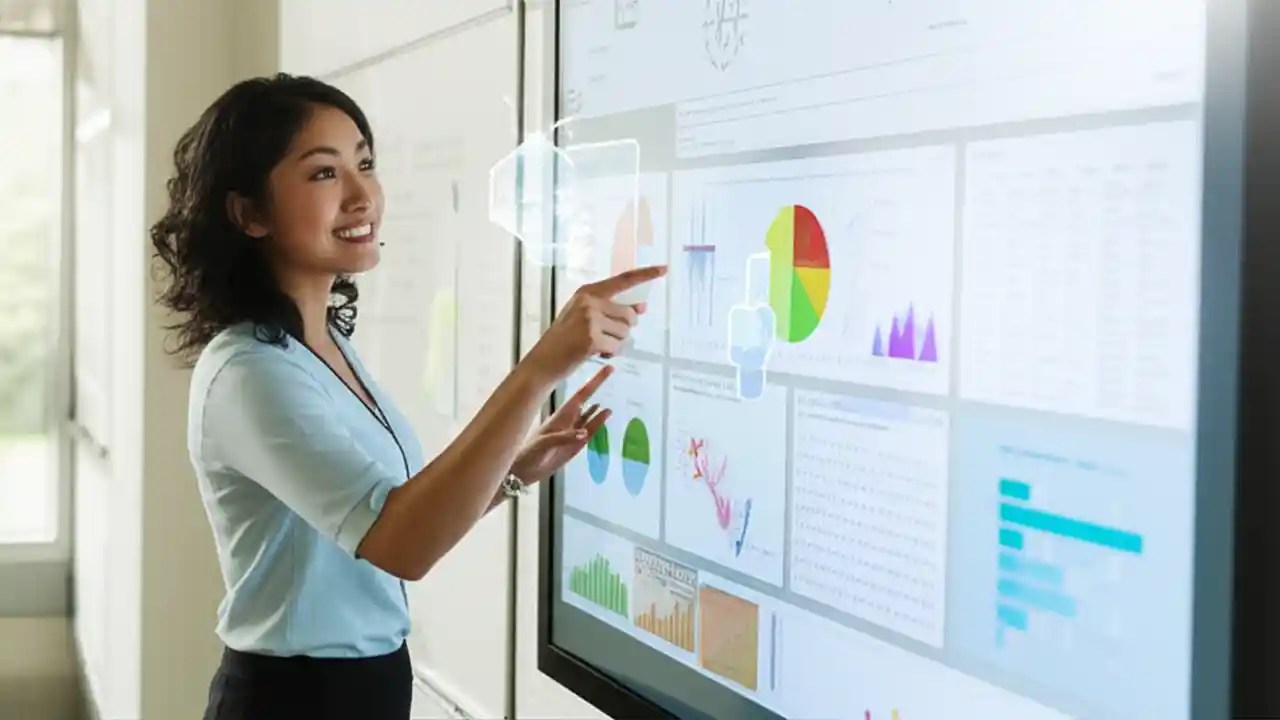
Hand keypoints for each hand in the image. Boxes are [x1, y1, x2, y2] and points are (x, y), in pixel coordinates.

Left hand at [510, 363, 613, 484]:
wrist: (523, 472)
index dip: (595, 381)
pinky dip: (597, 423)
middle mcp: (568, 420)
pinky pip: (590, 431)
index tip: (607, 368)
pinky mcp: (575, 445)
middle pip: (587, 399)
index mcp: (561, 415)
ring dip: (599, 407)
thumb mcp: (544, 443)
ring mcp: (572, 432)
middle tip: (611, 369)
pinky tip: (604, 415)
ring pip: (589, 415)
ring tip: (612, 398)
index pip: (582, 394)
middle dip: (598, 385)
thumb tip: (585, 433)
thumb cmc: (529, 453)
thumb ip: (564, 437)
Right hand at [527, 264, 667, 380]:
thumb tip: (642, 308)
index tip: (664, 268)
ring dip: (617, 343)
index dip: (646, 274)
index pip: (623, 280)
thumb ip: (612, 310)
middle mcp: (589, 301)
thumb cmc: (565, 339)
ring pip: (626, 332)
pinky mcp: (592, 339)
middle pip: (630, 314)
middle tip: (607, 337)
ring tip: (598, 346)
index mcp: (588, 291)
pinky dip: (611, 353)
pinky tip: (597, 354)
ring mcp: (590, 319)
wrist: (543, 360)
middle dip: (625, 329)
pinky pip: (618, 347)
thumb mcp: (585, 317)